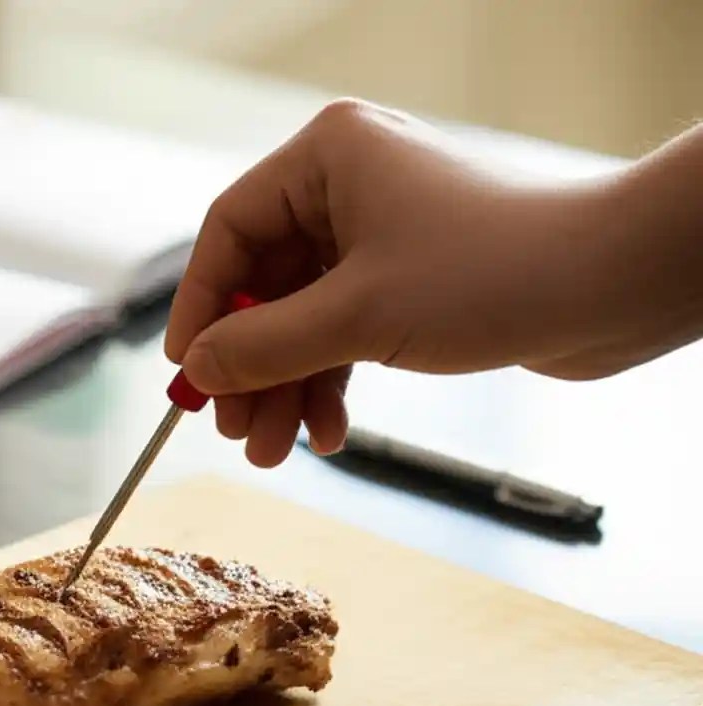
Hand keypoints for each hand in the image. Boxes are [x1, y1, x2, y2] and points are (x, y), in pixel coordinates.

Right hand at [165, 99, 702, 467]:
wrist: (616, 284)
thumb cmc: (492, 271)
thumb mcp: (357, 316)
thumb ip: (264, 345)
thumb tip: (198, 369)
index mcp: (327, 158)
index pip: (230, 231)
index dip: (201, 306)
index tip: (187, 372)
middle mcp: (349, 185)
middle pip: (266, 283)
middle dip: (252, 365)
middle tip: (236, 430)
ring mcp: (381, 232)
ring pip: (305, 315)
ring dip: (288, 385)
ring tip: (275, 450)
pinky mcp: (411, 277)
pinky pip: (346, 329)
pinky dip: (332, 380)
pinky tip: (326, 433)